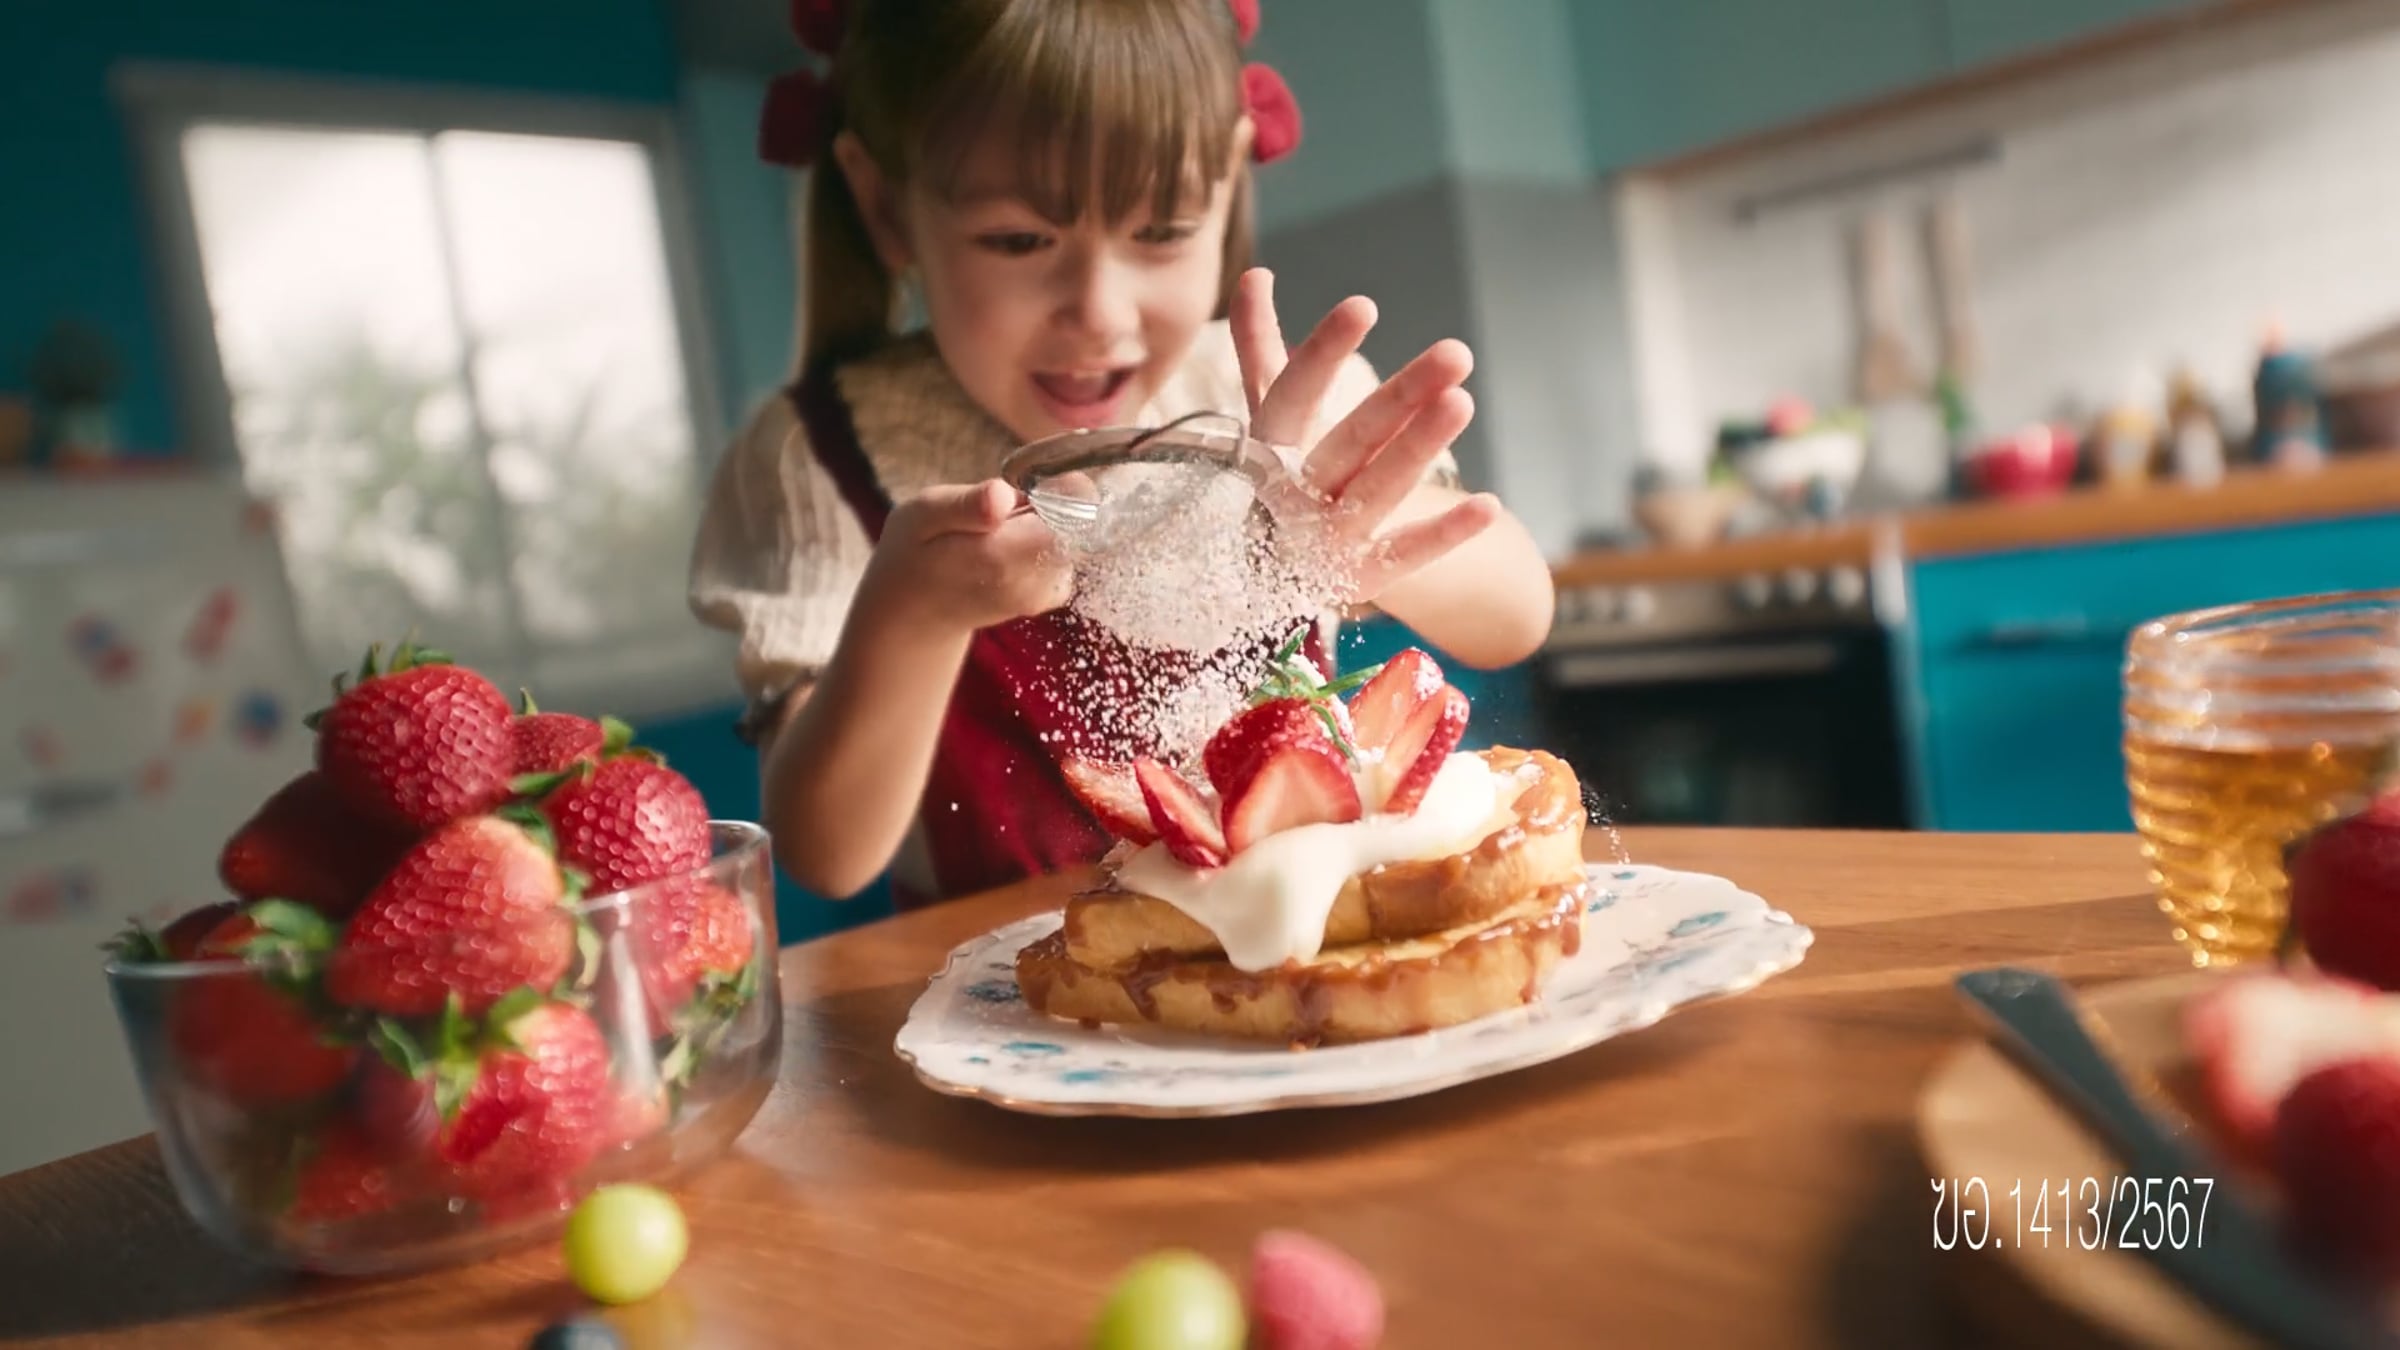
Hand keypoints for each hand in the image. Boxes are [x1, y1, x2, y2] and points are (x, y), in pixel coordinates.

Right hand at [860, 480, 1071, 633]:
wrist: (913, 613)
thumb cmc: (913, 554)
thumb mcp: (922, 515)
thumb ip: (965, 504)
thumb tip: (1002, 494)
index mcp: (1002, 556)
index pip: (1075, 517)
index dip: (1067, 490)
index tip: (1034, 484)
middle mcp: (1031, 582)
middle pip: (1082, 526)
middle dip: (1057, 502)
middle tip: (1011, 505)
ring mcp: (1042, 595)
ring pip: (1076, 539)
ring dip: (1051, 522)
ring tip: (1004, 528)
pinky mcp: (1047, 597)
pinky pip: (1067, 555)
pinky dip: (1049, 540)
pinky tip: (1012, 543)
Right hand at [1229, 267, 1500, 604]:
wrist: (1266, 574)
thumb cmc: (1276, 474)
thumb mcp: (1268, 417)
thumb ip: (1259, 349)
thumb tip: (1253, 273)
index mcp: (1265, 449)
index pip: (1291, 393)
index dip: (1323, 351)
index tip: (1363, 306)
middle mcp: (1290, 496)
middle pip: (1350, 441)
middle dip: (1401, 397)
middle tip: (1455, 352)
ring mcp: (1324, 541)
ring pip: (1377, 491)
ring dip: (1419, 449)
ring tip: (1464, 402)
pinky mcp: (1360, 577)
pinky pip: (1404, 554)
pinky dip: (1445, 533)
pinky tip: (1489, 504)